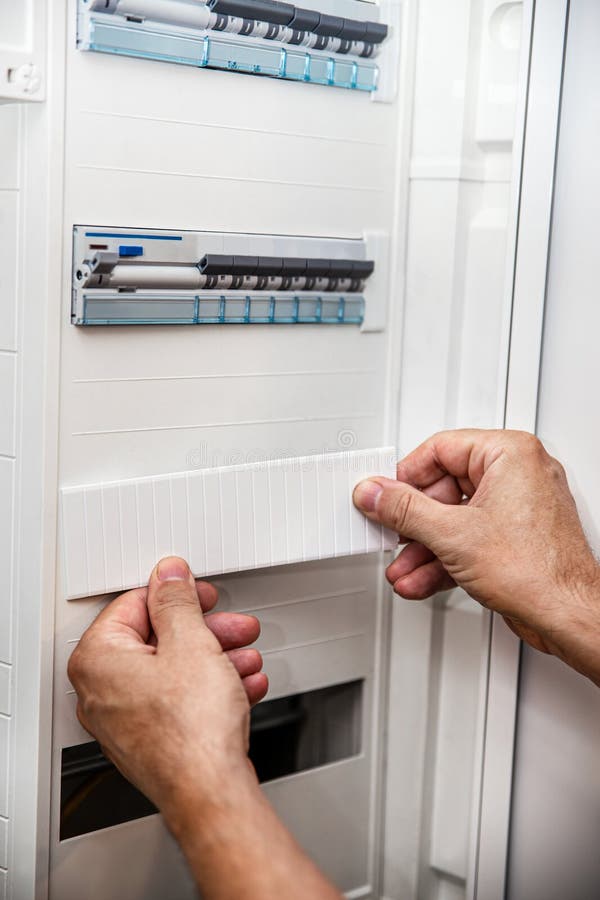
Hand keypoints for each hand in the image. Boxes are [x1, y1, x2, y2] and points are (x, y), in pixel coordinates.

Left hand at [67, 556, 267, 824]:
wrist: (210, 792)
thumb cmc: (191, 731)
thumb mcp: (191, 643)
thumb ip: (177, 602)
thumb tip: (168, 576)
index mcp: (98, 660)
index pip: (134, 605)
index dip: (176, 594)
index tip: (201, 594)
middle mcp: (101, 692)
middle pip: (157, 641)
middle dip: (205, 631)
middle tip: (232, 626)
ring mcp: (125, 721)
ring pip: (174, 672)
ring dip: (215, 659)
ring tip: (245, 657)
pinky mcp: (151, 741)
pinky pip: (180, 702)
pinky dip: (211, 689)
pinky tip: (242, 686)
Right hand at [353, 429, 599, 683]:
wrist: (568, 615)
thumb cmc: (537, 571)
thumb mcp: (450, 534)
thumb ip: (403, 510)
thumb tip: (374, 493)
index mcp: (509, 453)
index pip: (439, 449)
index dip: (405, 478)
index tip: (384, 497)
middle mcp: (518, 474)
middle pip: (444, 487)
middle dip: (413, 524)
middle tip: (391, 535)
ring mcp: (519, 507)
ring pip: (455, 519)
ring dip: (424, 548)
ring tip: (403, 568)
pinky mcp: (516, 537)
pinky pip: (470, 538)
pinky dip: (445, 558)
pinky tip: (422, 578)